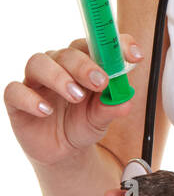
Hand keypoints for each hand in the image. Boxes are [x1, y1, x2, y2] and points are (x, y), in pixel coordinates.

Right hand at [5, 35, 142, 167]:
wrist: (62, 151)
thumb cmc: (82, 124)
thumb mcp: (101, 119)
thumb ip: (111, 107)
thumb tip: (126, 101)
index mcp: (84, 63)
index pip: (98, 43)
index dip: (116, 44)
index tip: (135, 56)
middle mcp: (59, 66)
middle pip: (68, 52)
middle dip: (85, 65)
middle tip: (100, 82)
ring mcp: (36, 81)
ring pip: (39, 62)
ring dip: (59, 77)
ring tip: (76, 96)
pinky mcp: (17, 100)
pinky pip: (15, 90)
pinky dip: (30, 98)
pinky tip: (46, 110)